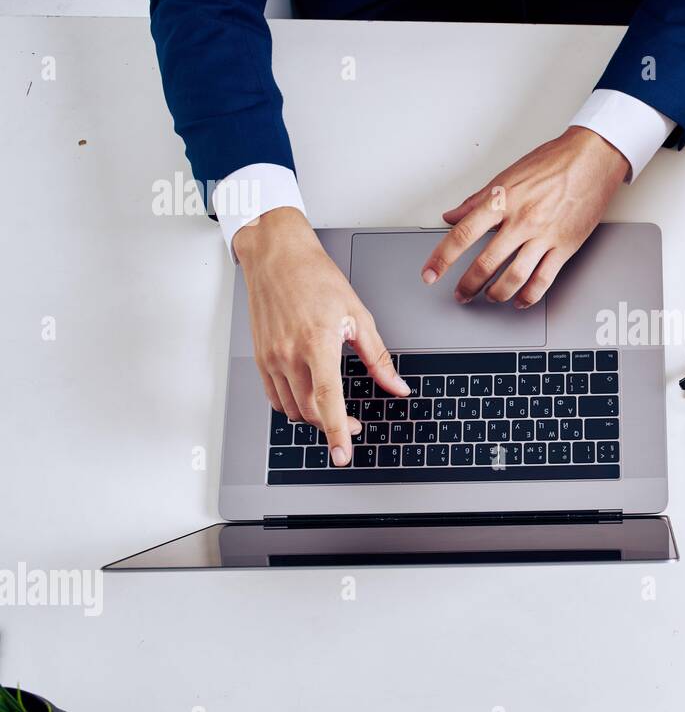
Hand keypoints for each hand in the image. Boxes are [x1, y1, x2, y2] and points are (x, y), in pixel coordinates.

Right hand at [234, 207, 409, 464]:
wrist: (276, 256)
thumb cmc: (316, 277)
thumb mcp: (357, 315)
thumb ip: (378, 357)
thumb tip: (397, 386)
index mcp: (317, 342)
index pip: (328, 400)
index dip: (337, 431)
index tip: (343, 455)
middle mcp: (289, 354)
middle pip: (310, 410)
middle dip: (333, 427)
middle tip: (354, 426)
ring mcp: (271, 357)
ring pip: (292, 408)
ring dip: (313, 418)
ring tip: (334, 412)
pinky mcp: (260, 357)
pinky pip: (275, 396)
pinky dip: (293, 406)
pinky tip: (309, 400)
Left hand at [421, 126, 627, 307]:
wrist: (592, 159)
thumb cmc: (553, 162)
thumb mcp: (507, 175)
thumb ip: (477, 200)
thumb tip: (452, 216)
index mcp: (503, 200)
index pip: (463, 234)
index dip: (442, 258)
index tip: (430, 274)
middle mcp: (522, 220)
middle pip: (486, 263)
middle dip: (468, 285)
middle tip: (461, 294)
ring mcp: (545, 235)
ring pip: (514, 277)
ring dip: (496, 294)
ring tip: (489, 297)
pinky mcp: (565, 246)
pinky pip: (543, 280)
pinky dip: (528, 296)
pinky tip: (519, 300)